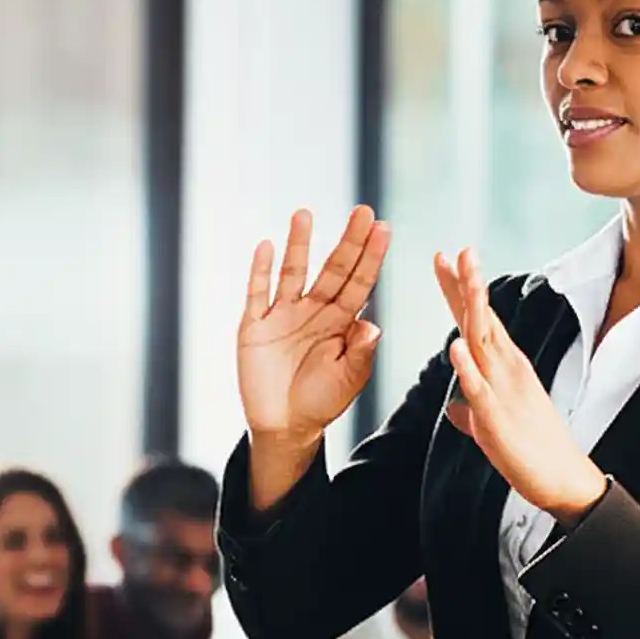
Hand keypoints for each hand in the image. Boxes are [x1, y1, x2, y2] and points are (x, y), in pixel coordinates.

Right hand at [238, 206, 389, 452]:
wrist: (283, 427)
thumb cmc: (320, 402)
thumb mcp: (348, 380)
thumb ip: (360, 353)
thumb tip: (372, 324)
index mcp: (341, 322)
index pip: (359, 282)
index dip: (370, 256)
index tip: (384, 228)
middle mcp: (314, 311)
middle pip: (333, 269)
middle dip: (348, 241)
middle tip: (363, 211)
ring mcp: (284, 315)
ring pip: (293, 272)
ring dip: (299, 244)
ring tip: (305, 214)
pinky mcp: (255, 326)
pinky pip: (258, 293)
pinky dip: (261, 271)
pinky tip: (267, 247)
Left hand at [434, 250, 606, 527]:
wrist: (563, 478)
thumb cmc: (530, 448)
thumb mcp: (494, 421)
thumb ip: (474, 407)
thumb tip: (455, 407)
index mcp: (505, 364)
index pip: (480, 318)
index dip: (461, 288)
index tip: (446, 256)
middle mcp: (506, 368)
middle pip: (481, 318)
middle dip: (468, 284)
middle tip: (458, 250)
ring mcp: (502, 389)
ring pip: (483, 341)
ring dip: (472, 308)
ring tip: (463, 275)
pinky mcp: (497, 417)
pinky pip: (478, 387)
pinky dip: (466, 366)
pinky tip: (454, 345)